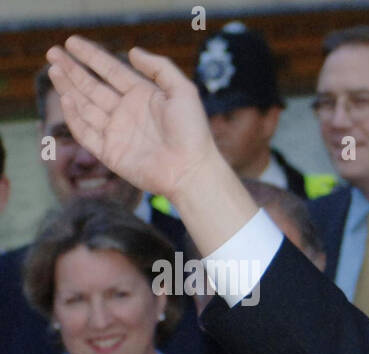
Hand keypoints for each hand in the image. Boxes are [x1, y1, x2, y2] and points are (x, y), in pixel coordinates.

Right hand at [46, 37, 217, 201]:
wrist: (191, 171)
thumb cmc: (193, 132)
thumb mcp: (183, 92)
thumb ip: (160, 68)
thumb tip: (133, 51)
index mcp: (143, 96)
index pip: (111, 71)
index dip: (91, 56)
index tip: (71, 42)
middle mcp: (127, 112)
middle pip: (92, 86)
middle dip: (72, 70)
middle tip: (52, 53)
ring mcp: (117, 132)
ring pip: (85, 106)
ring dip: (68, 88)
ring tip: (55, 70)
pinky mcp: (110, 153)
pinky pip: (86, 132)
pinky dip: (74, 116)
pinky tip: (67, 98)